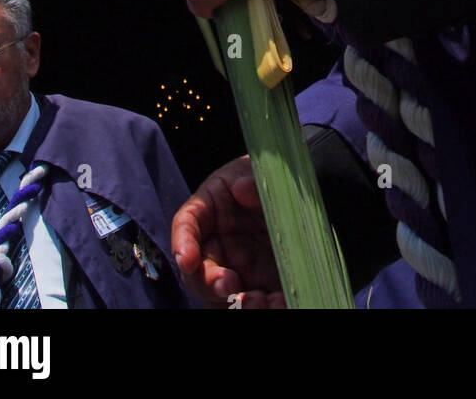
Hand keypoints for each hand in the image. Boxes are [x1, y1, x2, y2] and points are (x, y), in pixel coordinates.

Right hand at [172, 156, 285, 308]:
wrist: (292, 191)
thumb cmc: (264, 176)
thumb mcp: (257, 169)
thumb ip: (252, 178)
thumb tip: (243, 189)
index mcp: (207, 212)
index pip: (186, 225)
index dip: (182, 242)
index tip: (186, 258)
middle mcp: (216, 247)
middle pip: (199, 272)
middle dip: (210, 283)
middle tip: (230, 286)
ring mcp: (237, 269)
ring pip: (225, 296)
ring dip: (239, 303)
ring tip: (259, 300)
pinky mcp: (261, 284)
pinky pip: (257, 301)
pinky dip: (267, 305)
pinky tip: (280, 301)